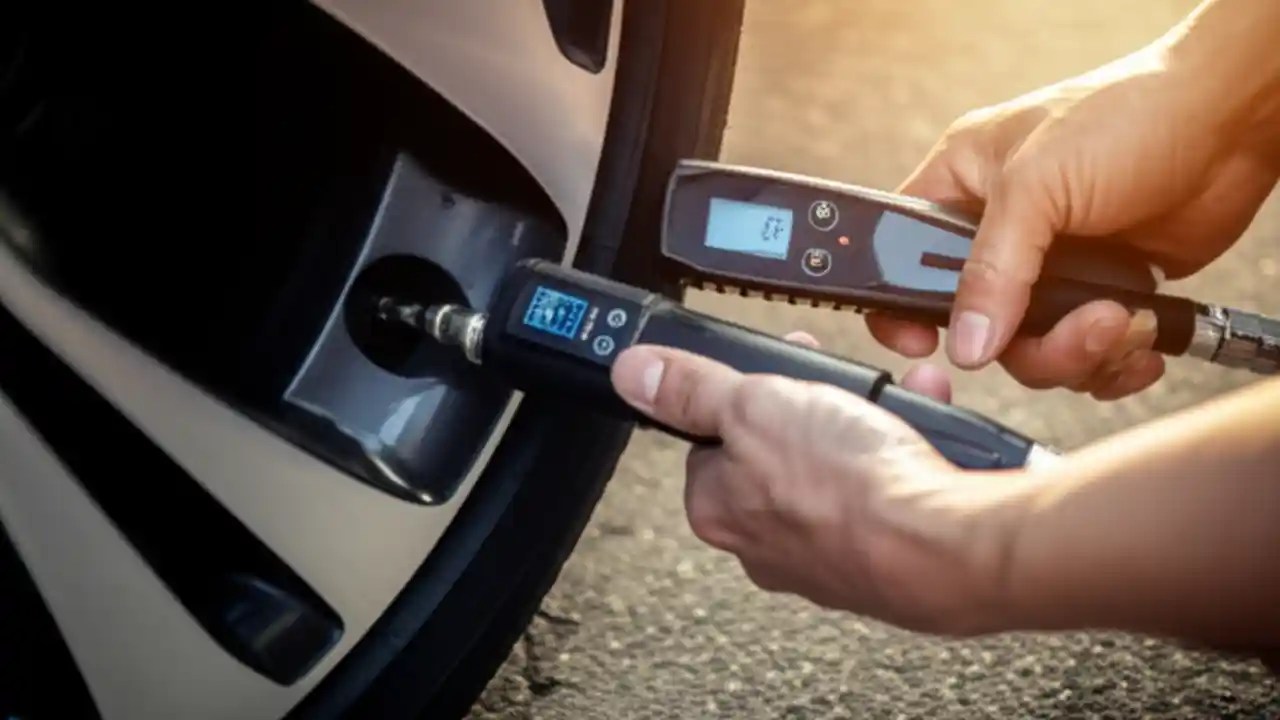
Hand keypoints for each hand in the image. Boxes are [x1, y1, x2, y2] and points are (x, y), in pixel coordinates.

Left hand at [609, 334, 1033, 634]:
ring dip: (870, 421)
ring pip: (842, 465)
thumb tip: (635, 373)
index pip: (711, 440)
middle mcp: (768, 542)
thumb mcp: (753, 404)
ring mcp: (830, 555)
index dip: (744, 392)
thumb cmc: (848, 489)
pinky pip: (890, 489)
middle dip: (817, 404)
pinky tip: (924, 435)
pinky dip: (908, 453)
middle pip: (780, 449)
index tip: (775, 371)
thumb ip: (691, 389)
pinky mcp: (885, 560)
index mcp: (720, 508)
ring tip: (893, 404)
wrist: (950, 548)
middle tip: (841, 387)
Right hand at [872, 43, 1279, 398]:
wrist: (1232, 122)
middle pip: (976, 325)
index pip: (900, 257)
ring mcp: (1049, 267)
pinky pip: (1083, 354)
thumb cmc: (1129, 114)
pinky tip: (1140, 337)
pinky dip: (1112, 360)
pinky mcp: (1098, 292)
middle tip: (1076, 328)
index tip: (925, 342)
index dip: (902, 307)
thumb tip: (965, 341)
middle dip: (1029, 343)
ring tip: (1124, 320)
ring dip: (1081, 351)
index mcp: (960, 187)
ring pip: (1031, 349)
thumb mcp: (1037, 184)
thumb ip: (992, 269)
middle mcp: (999, 233)